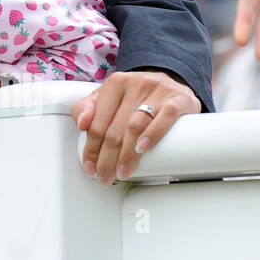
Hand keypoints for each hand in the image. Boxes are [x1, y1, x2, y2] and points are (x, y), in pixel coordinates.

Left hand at [72, 69, 200, 185]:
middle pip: (115, 128)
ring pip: (135, 126)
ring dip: (126, 154)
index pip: (98, 121)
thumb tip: (81, 123)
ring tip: (122, 171)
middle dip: (107, 157)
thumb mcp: (111, 96)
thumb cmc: (138, 94)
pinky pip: (164, 118)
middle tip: (106, 176)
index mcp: (115, 83)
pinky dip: (151, 135)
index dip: (91, 147)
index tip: (90, 166)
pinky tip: (142, 149)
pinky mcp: (178, 100)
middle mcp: (135, 84)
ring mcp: (158, 91)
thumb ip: (90, 108)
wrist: (173, 83)